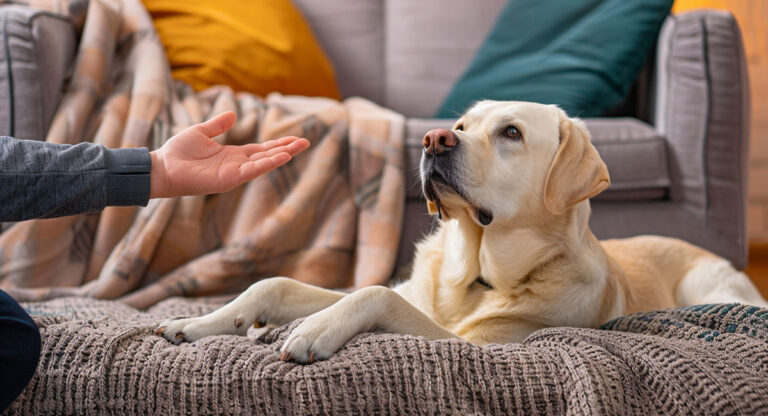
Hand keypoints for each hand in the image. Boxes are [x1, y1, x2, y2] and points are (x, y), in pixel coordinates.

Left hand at [149, 112, 309, 197]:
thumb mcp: (201, 132)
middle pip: (268, 155)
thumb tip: (233, 114)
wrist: (163, 167)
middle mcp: (238, 165)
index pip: (261, 149)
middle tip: (306, 142)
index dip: (278, 144)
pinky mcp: (230, 179)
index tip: (295, 139)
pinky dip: (268, 163)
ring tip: (299, 147)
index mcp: (233, 155)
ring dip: (282, 155)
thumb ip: (218, 125)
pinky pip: (253, 170)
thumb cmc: (178, 152)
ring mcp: (235, 173)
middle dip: (287, 149)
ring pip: (265, 162)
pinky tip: (282, 156)